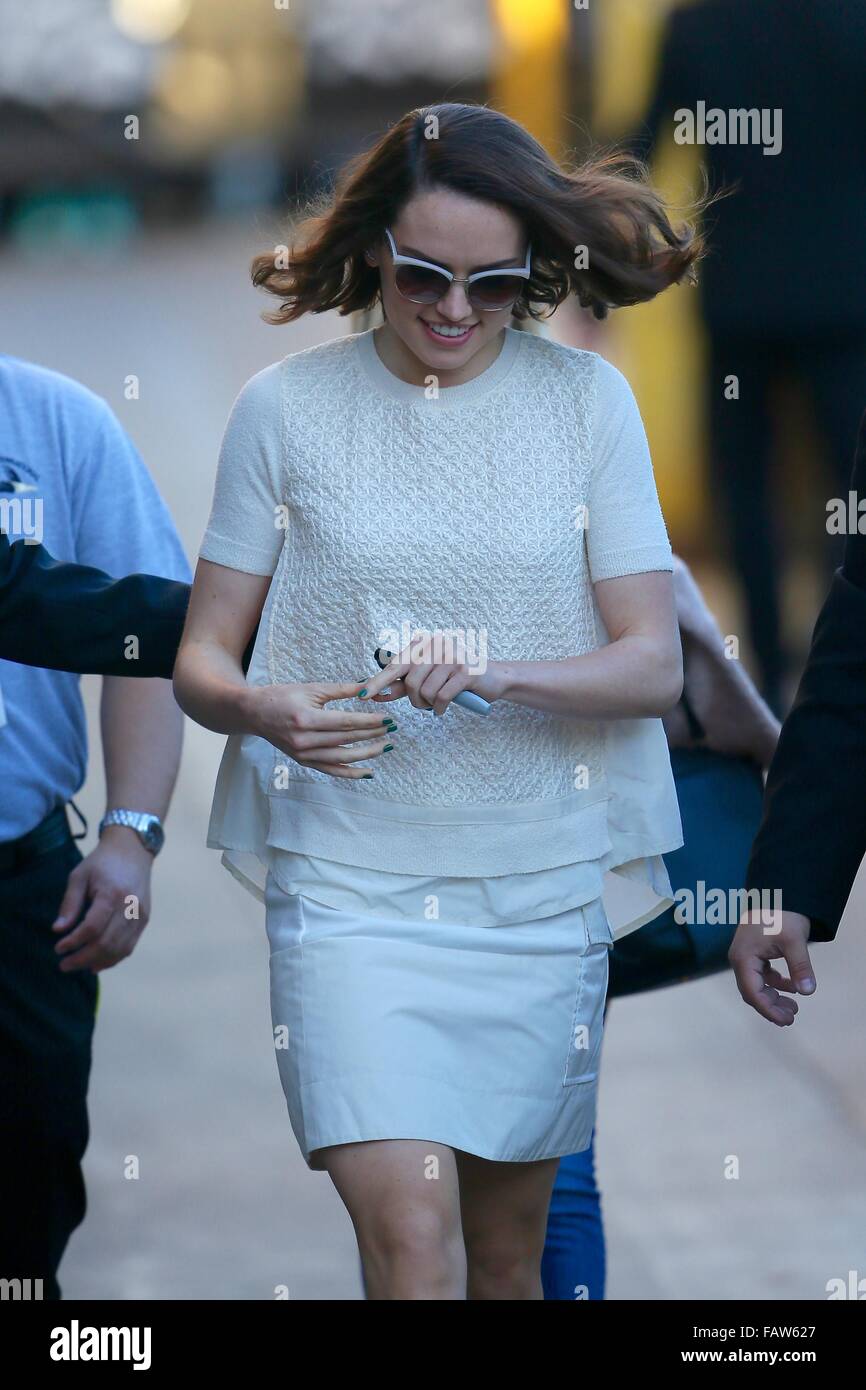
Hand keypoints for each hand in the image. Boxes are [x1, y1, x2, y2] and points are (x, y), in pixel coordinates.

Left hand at [52, 827, 153, 971]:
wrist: (133, 850)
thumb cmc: (101, 862)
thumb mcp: (79, 876)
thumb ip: (70, 903)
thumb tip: (58, 930)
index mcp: (111, 893)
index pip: (92, 928)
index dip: (74, 942)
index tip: (58, 948)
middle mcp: (129, 907)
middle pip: (106, 943)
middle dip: (83, 958)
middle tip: (64, 965)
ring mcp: (140, 914)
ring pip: (120, 949)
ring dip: (97, 962)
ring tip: (79, 966)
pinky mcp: (144, 919)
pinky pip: (130, 946)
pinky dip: (113, 958)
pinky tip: (97, 963)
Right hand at [247, 680, 398, 777]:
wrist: (254, 713)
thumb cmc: (281, 697)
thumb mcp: (310, 689)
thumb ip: (341, 690)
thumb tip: (368, 687)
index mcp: (306, 718)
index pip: (345, 722)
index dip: (369, 721)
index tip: (388, 718)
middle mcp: (304, 740)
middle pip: (346, 739)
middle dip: (373, 734)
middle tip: (392, 729)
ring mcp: (303, 754)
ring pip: (342, 757)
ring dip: (367, 754)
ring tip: (386, 746)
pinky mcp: (304, 761)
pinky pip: (331, 770)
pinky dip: (351, 773)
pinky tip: (369, 771)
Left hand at [357, 632, 506, 713]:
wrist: (493, 678)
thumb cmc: (455, 679)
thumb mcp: (427, 678)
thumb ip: (403, 684)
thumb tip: (378, 694)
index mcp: (424, 643)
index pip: (395, 665)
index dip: (377, 682)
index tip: (362, 695)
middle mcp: (436, 645)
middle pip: (410, 682)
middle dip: (414, 700)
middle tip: (422, 705)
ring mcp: (452, 656)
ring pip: (425, 691)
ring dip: (427, 705)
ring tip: (435, 705)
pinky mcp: (465, 671)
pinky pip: (441, 697)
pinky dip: (439, 708)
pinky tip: (443, 709)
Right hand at [728, 909, 815, 1025]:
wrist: (777, 890)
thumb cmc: (781, 913)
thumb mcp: (794, 941)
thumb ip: (800, 967)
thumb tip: (808, 991)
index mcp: (744, 958)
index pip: (752, 992)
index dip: (768, 1009)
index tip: (786, 1020)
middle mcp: (740, 959)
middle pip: (752, 992)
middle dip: (771, 1006)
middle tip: (792, 1016)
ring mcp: (745, 956)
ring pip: (756, 985)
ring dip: (773, 997)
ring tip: (794, 1007)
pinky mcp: (753, 952)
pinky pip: (761, 975)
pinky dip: (775, 983)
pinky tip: (792, 987)